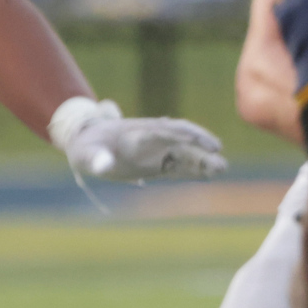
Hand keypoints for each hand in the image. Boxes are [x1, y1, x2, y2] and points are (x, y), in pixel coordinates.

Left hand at [65, 113, 226, 182]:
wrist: (89, 145)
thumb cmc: (87, 147)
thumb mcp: (86, 153)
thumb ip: (96, 159)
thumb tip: (104, 165)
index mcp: (135, 132)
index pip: (161, 130)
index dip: (178, 134)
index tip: (192, 137)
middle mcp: (151, 139)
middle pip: (180, 139)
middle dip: (199, 144)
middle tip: (218, 154)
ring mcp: (157, 151)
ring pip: (184, 153)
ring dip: (202, 159)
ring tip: (222, 168)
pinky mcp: (158, 164)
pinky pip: (179, 167)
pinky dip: (194, 171)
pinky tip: (210, 176)